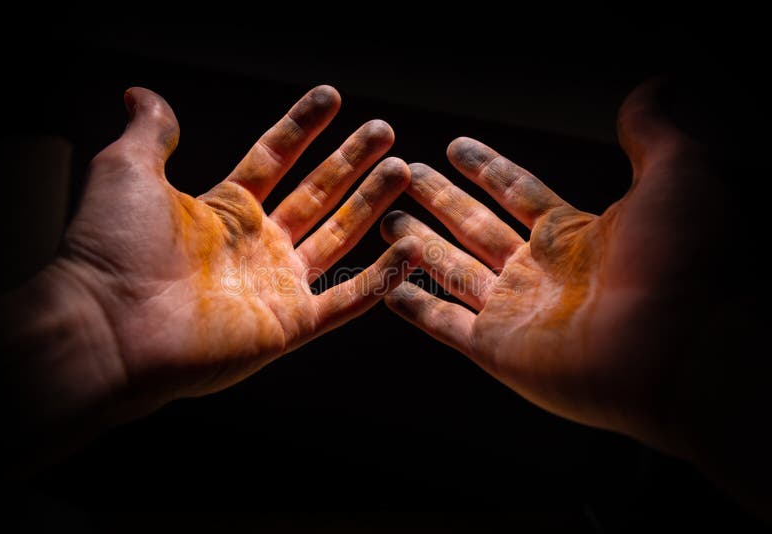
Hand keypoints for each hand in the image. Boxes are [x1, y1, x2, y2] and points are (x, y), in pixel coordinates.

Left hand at [0, 86, 420, 461]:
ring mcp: (277, 284)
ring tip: (405, 170)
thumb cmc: (114, 249)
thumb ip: (151, 132)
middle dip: (351, 161)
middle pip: (317, 194)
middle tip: (384, 132)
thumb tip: (143, 94)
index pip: (275, 157)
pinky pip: (347, 300)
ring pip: (339, 237)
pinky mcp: (291, 324)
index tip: (332, 97)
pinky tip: (411, 247)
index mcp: (225, 209)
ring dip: (372, 205)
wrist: (112, 326)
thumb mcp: (128, 170)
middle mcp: (257, 244)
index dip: (303, 127)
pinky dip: (382, 278)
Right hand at [382, 80, 765, 503]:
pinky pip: (446, 323)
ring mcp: (515, 310)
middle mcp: (538, 269)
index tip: (457, 145)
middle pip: (475, 226)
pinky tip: (385, 284)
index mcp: (573, 231)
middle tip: (406, 174)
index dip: (486, 167)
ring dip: (417, 245)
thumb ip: (651, 134)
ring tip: (384, 219)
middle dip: (440, 199)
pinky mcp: (497, 349)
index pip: (517, 190)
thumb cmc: (682, 261)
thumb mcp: (676, 175)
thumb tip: (653, 87)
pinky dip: (415, 307)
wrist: (679, 347)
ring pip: (452, 269)